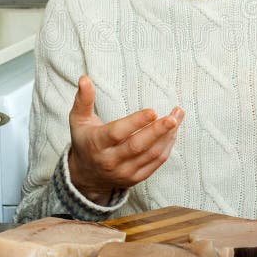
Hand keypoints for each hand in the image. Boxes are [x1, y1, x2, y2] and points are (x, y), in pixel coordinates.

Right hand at [67, 75, 183, 203]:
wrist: (86, 175)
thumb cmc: (85, 140)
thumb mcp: (78, 120)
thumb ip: (83, 100)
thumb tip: (84, 79)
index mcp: (96, 144)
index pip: (117, 133)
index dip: (135, 123)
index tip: (152, 111)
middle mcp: (110, 161)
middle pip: (137, 146)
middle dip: (158, 131)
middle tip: (173, 118)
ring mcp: (124, 172)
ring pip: (151, 154)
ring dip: (167, 136)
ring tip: (177, 117)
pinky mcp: (135, 178)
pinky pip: (156, 162)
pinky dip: (167, 146)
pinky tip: (173, 132)